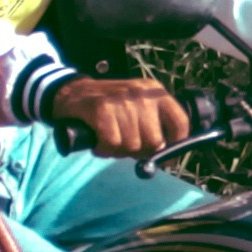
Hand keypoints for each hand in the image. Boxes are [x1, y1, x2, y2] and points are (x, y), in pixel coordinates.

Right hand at [51, 76, 191, 156]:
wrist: (72, 92)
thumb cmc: (109, 107)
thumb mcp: (138, 108)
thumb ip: (154, 128)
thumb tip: (166, 159)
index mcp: (156, 92)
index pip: (180, 122)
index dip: (175, 145)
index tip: (166, 158)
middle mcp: (143, 94)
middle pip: (154, 141)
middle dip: (139, 150)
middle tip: (124, 144)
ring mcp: (122, 100)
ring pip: (132, 145)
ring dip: (118, 150)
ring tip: (109, 139)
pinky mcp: (101, 109)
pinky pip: (112, 143)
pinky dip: (104, 149)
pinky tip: (98, 142)